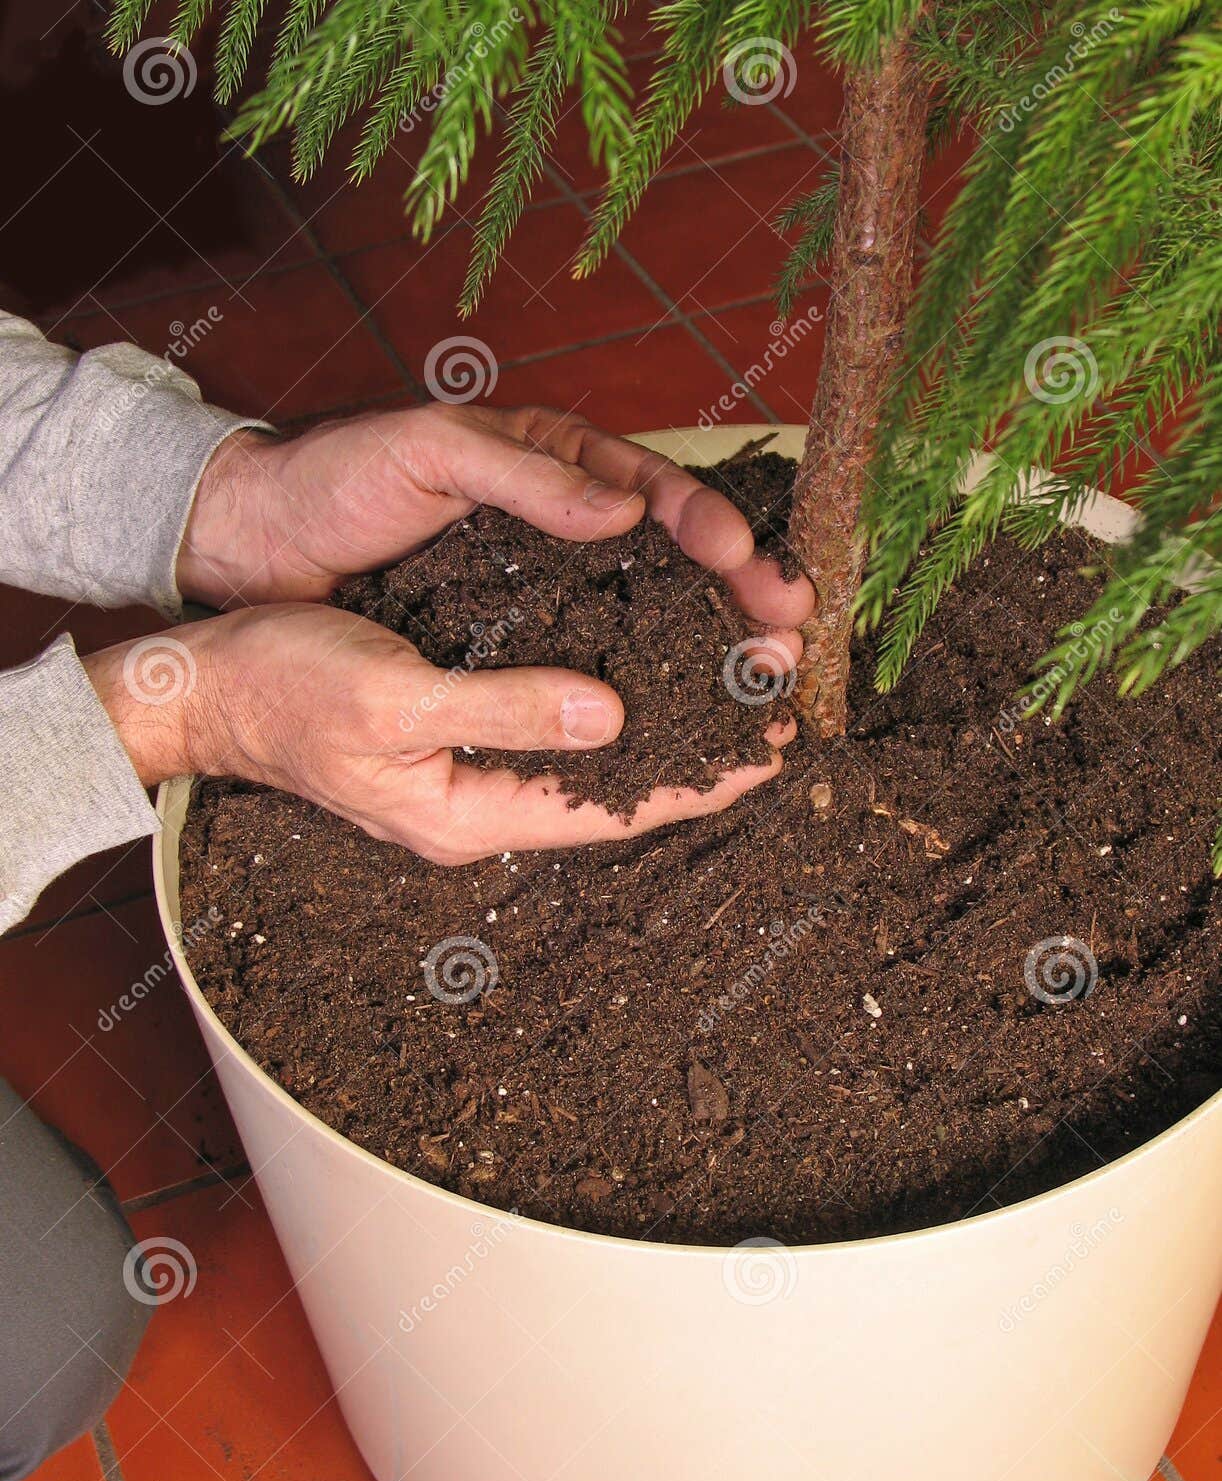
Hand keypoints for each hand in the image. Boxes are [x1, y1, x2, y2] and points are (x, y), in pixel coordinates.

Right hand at [84, 603, 797, 863]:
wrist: (206, 686)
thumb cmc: (284, 691)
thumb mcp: (395, 700)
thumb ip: (506, 710)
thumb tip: (615, 712)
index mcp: (470, 813)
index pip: (611, 809)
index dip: (698, 782)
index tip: (775, 750)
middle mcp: (484, 799)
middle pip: (617, 783)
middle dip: (701, 745)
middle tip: (782, 704)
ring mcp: (472, 767)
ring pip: (595, 750)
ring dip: (669, 714)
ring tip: (740, 678)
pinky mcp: (460, 725)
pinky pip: (558, 716)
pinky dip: (616, 689)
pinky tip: (651, 659)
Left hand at [176, 403, 812, 635]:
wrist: (253, 534)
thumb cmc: (335, 475)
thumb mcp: (427, 453)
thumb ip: (521, 474)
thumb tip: (622, 511)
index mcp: (552, 463)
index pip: (653, 493)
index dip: (709, 528)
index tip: (750, 565)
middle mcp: (560, 525)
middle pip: (670, 560)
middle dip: (736, 596)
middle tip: (792, 637)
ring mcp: (539, 584)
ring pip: (642, 615)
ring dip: (702, 648)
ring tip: (760, 682)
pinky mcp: (509, 634)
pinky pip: (588, 657)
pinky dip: (636, 683)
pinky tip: (673, 714)